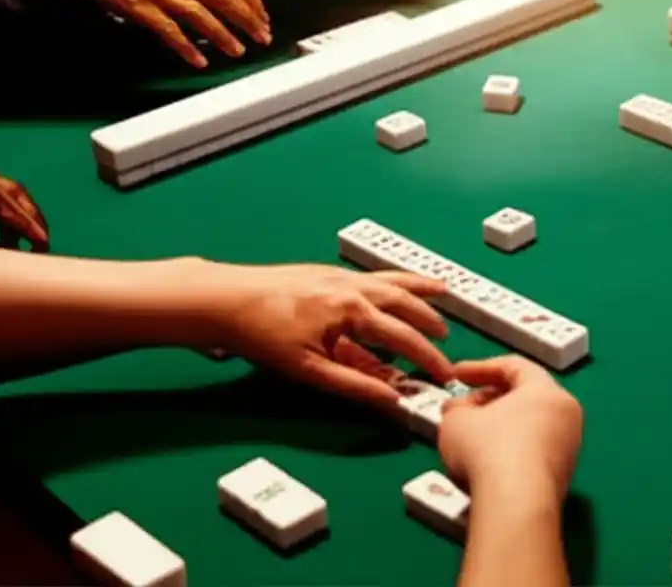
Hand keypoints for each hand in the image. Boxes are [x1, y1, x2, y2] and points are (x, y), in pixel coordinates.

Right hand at [92, 0, 271, 68]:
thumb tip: (230, 0)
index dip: (251, 1)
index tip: (264, 18)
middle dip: (247, 19)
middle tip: (262, 37)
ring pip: (201, 16)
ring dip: (223, 35)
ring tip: (238, 51)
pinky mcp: (145, 9)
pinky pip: (170, 31)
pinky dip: (186, 47)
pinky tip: (199, 61)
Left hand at [215, 264, 451, 408]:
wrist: (226, 298)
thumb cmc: (263, 334)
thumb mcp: (310, 370)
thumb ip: (356, 384)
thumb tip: (392, 399)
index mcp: (353, 311)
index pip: (404, 337)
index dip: (427, 358)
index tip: (444, 374)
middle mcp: (353, 287)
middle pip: (404, 303)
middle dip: (429, 321)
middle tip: (445, 338)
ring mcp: (339, 276)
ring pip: (390, 281)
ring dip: (418, 288)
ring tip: (441, 289)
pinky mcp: (326, 273)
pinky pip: (372, 276)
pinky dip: (392, 280)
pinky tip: (391, 285)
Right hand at [438, 356, 582, 498]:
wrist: (517, 505)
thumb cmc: (488, 450)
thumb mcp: (456, 421)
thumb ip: (456, 408)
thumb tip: (457, 408)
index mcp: (546, 390)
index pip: (514, 366)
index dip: (480, 368)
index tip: (456, 374)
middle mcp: (566, 413)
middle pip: (525, 396)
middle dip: (489, 399)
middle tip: (462, 409)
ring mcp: (569, 446)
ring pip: (530, 425)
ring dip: (499, 426)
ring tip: (469, 437)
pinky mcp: (564, 475)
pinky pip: (534, 450)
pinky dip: (511, 449)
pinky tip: (486, 463)